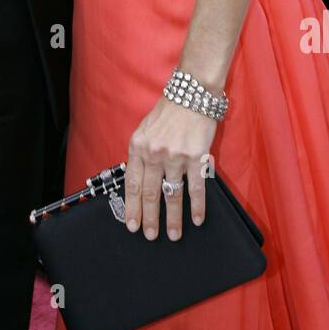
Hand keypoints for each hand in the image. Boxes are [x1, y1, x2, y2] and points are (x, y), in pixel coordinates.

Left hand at [124, 98, 216, 241]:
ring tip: (172, 234)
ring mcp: (175, 156)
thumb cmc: (168, 112)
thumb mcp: (145, 131)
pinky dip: (197, 206)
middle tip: (150, 235)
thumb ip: (141, 154)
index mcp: (138, 146)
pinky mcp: (196, 157)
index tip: (131, 224)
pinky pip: (196, 188)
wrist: (191, 94)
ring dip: (172, 218)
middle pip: (150, 193)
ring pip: (172, 194)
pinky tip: (197, 219)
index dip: (131, 207)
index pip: (131, 184)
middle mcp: (154, 153)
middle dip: (149, 218)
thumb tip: (140, 181)